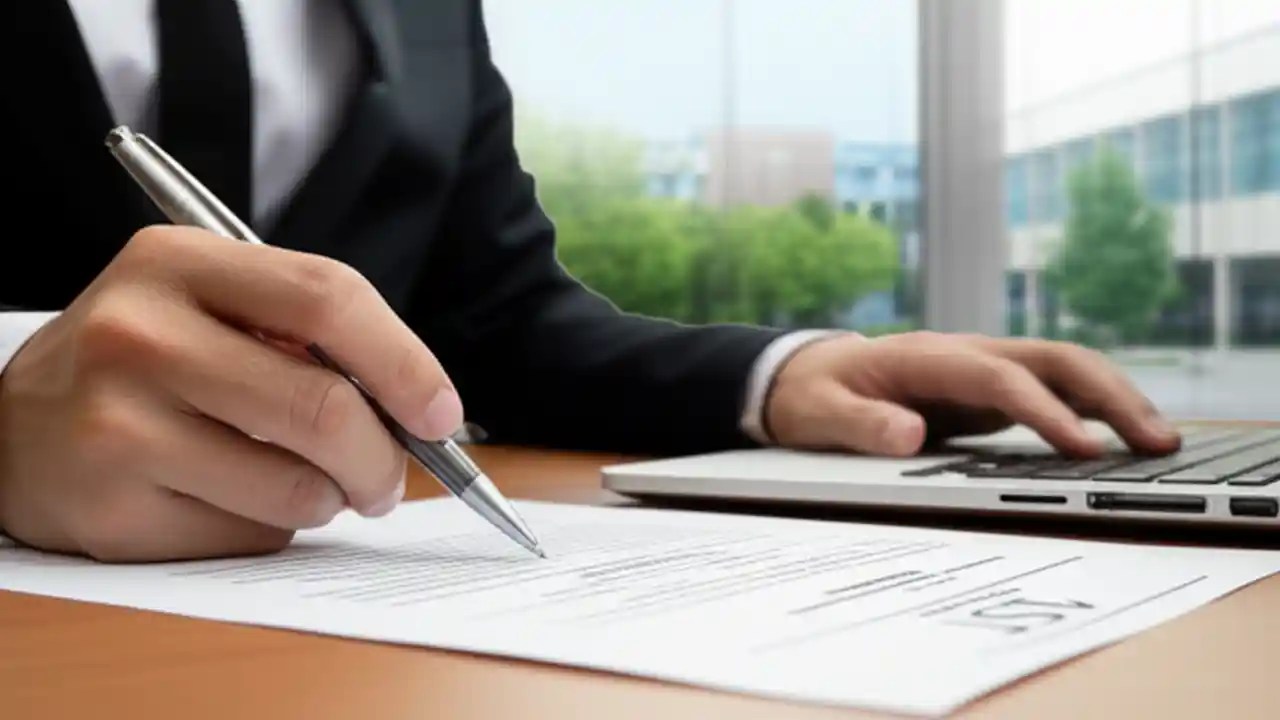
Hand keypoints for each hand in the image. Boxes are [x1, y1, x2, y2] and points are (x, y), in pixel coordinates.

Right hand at [0, 226, 462, 561]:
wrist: (17, 425)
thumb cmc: (147, 361)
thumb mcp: (208, 304)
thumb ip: (306, 332)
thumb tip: (420, 409)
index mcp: (178, 262)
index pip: (328, 298)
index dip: (405, 362)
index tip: (441, 413)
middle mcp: (140, 336)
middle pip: (324, 408)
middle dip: (384, 459)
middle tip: (388, 479)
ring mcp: (118, 425)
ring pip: (298, 488)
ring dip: (330, 499)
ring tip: (307, 485)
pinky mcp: (112, 510)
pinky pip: (252, 536)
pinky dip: (273, 529)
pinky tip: (235, 502)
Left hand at [764, 331, 1181, 457]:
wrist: (803, 374)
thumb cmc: (811, 393)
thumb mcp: (817, 412)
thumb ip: (859, 423)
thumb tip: (909, 434)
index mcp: (925, 356)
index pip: (998, 376)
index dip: (1043, 409)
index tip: (1082, 448)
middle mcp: (964, 354)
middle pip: (1052, 359)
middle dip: (1108, 395)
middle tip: (1156, 441)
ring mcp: (981, 369)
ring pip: (1064, 370)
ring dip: (1114, 399)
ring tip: (1160, 442)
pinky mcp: (988, 391)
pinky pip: (1053, 391)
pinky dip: (1093, 409)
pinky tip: (1125, 436)